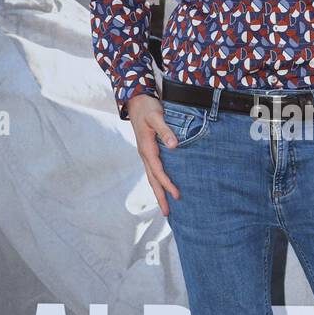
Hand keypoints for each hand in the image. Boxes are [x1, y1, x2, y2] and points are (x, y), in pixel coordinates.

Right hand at [127, 93, 181, 215]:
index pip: (158, 172)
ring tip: (165, 207)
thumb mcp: (157, 116)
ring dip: (158, 192)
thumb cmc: (148, 108)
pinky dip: (158, 181)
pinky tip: (164, 186)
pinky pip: (153, 170)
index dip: (167, 184)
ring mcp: (145, 154)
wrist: (136, 101)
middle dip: (160, 197)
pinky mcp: (148, 151)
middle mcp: (145, 154)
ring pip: (152, 177)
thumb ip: (165, 130)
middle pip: (152, 180)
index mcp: (147, 149)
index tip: (177, 195)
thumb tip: (174, 146)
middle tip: (167, 214)